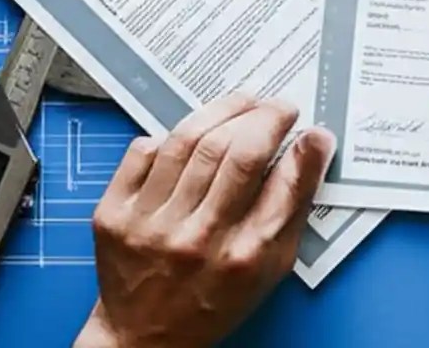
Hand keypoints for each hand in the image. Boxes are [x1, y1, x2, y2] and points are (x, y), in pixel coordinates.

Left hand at [75, 95, 335, 347]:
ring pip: (190, 142)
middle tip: (278, 107)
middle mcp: (196, 238)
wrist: (146, 336)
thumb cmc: (215, 299)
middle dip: (264, 117)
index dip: (299, 144)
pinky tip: (191, 134)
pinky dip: (172, 134)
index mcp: (243, 256)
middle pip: (235, 152)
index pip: (279, 181)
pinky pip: (144, 152)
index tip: (308, 127)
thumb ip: (294, 205)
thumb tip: (313, 144)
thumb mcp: (271, 265)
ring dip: (223, 112)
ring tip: (242, 104)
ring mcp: (150, 225)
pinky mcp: (114, 215)